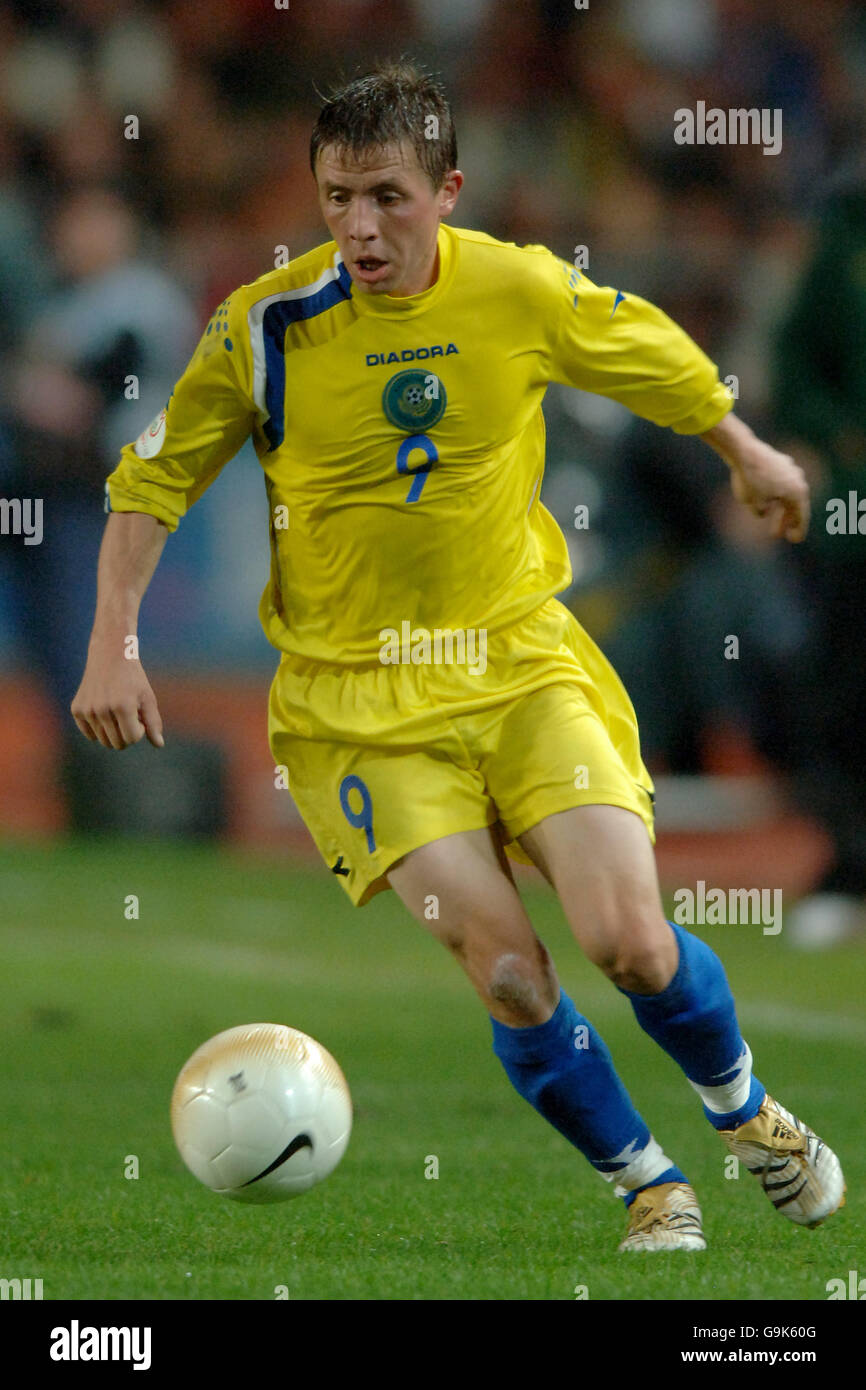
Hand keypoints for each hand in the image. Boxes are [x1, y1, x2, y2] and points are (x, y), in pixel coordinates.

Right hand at [71, 646, 164, 750]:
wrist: (109, 655)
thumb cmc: (133, 678)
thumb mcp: (147, 698)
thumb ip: (153, 723)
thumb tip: (159, 745)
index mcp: (122, 706)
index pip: (133, 739)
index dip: (140, 730)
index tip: (139, 716)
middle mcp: (102, 709)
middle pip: (118, 743)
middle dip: (127, 734)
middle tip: (129, 715)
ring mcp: (87, 710)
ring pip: (103, 740)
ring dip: (114, 731)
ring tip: (117, 712)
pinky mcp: (76, 709)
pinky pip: (90, 735)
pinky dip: (99, 730)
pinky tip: (104, 713)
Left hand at [700, 413, 810, 542]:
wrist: (744, 451)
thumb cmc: (750, 481)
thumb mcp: (754, 505)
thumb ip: (762, 512)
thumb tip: (765, 511)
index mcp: (798, 493)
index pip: (801, 516)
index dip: (798, 530)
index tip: (795, 539)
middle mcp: (798, 479)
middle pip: (795, 504)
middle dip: (786, 520)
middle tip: (780, 534)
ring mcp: (790, 468)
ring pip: (787, 491)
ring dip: (780, 505)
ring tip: (770, 514)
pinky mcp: (779, 460)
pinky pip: (780, 480)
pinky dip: (775, 491)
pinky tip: (766, 497)